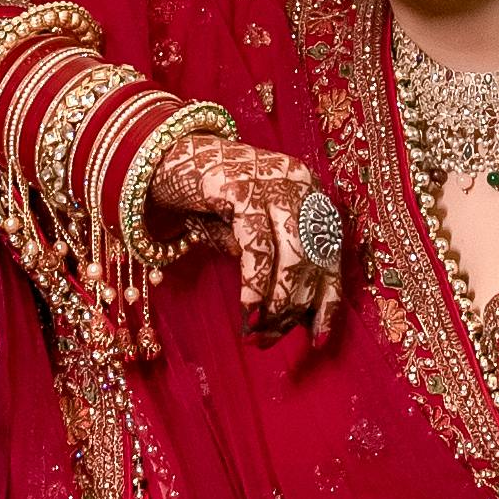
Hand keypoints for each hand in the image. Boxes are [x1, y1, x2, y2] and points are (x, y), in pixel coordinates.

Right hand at [153, 117, 343, 335]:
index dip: (327, 303)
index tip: (316, 340)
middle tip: (266, 339)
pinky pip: (258, 248)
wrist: (167, 158)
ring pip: (293, 256)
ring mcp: (274, 182)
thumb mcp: (250, 233)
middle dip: (292, 309)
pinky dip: (255, 286)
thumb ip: (274, 264)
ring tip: (257, 330)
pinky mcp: (243, 187)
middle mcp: (301, 185)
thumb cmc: (212, 202)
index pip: (331, 255)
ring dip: (277, 303)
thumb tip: (291, 318)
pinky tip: (247, 310)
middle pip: (313, 260)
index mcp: (310, 195)